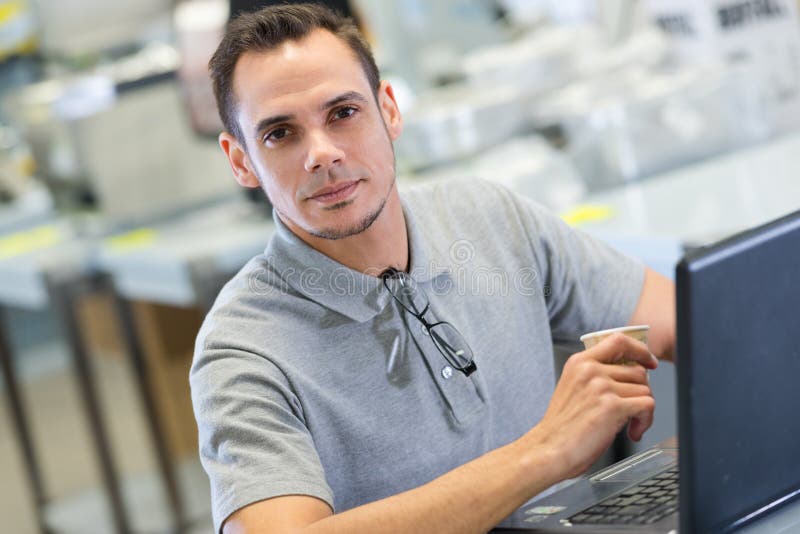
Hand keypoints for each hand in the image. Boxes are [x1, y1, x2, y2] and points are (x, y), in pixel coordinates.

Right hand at [526, 333, 657, 478]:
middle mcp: (590, 370)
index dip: (640, 350)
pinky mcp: (612, 406)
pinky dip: (646, 421)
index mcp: (579, 362)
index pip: (618, 340)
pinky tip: (632, 431)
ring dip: (643, 410)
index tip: (649, 361)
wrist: (549, 450)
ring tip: (629, 424)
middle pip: (638, 371)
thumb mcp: (573, 388)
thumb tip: (628, 375)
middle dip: (641, 392)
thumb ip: (595, 376)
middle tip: (632, 410)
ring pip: (645, 390)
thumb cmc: (561, 427)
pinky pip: (647, 405)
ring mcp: (601, 387)